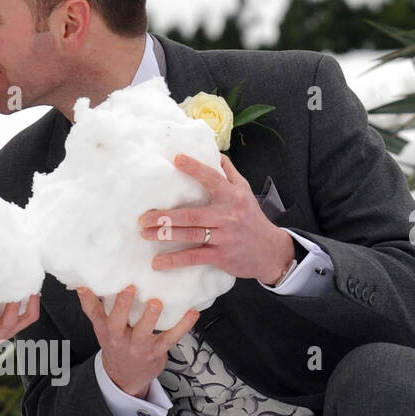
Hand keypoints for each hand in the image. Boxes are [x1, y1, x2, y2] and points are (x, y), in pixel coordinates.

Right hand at [76, 284, 197, 396]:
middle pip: (117, 322)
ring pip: (143, 332)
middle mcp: (119, 338)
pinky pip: (171, 338)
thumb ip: (94, 306)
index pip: (95, 313)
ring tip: (156, 303)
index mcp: (105, 329)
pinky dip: (183, 326)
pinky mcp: (156, 351)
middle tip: (130, 288)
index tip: (88, 285)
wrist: (125, 377)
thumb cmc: (116, 344)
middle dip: (123, 305)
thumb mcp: (101, 328)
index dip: (90, 299)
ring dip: (150, 317)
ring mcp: (138, 346)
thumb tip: (82, 282)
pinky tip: (192, 313)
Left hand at [138, 153, 294, 284]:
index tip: (176, 159)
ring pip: (189, 234)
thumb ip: (230, 173)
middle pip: (191, 214)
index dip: (194, 168)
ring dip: (164, 234)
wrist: (271, 251)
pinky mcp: (221, 256)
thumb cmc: (253, 219)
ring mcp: (223, 236)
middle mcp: (227, 215)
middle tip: (143, 217)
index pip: (212, 178)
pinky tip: (158, 262)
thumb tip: (216, 154)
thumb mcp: (246, 192)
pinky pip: (194, 257)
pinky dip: (174, 260)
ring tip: (145, 233)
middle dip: (165, 215)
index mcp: (232, 196)